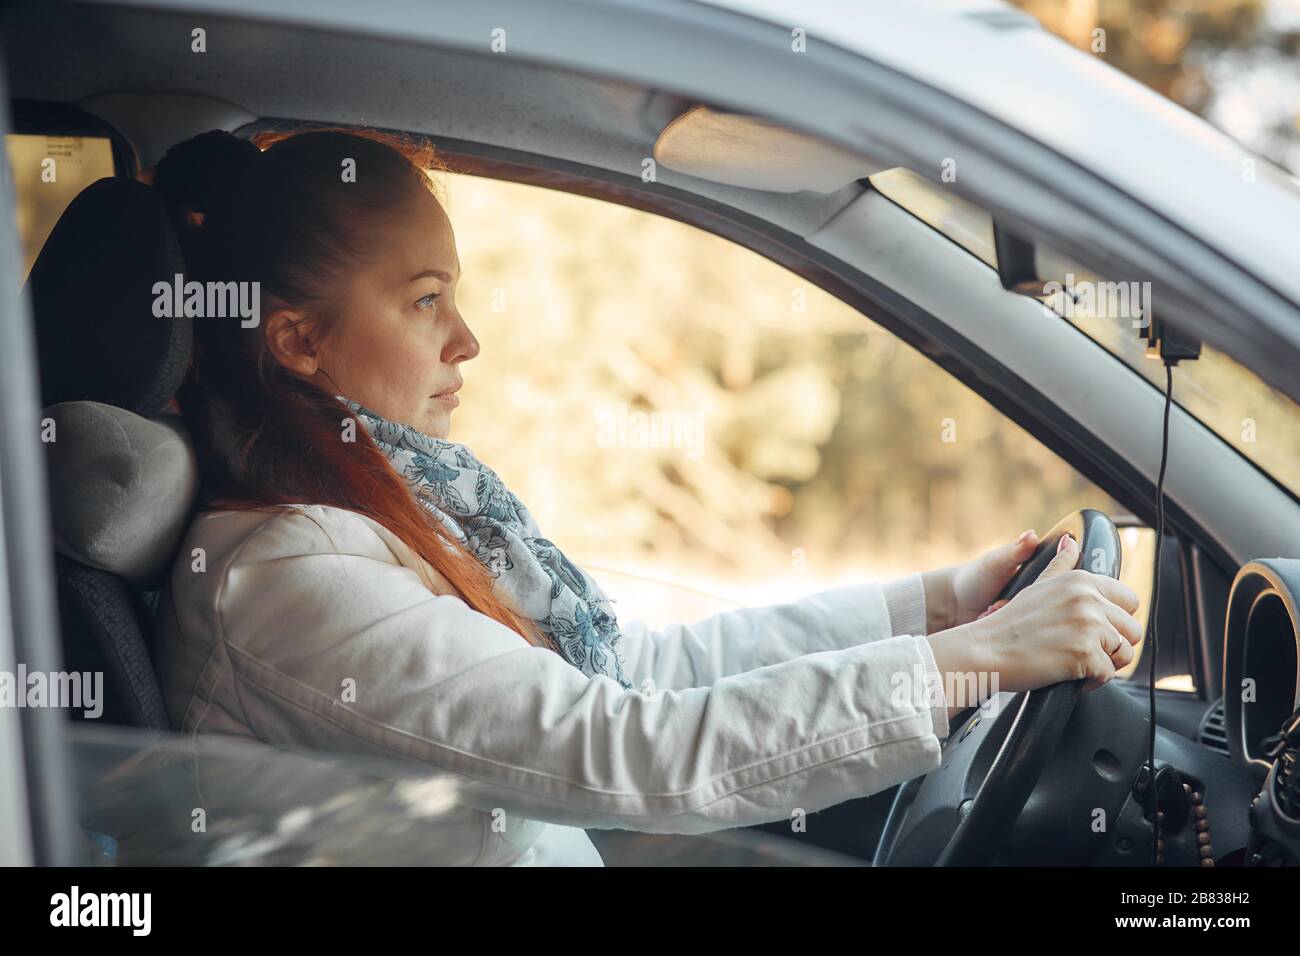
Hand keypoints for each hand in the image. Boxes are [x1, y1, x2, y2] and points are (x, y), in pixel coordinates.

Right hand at [926, 534, 1142, 715]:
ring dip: (1105, 663)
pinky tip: (1071, 676)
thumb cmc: (1008, 624)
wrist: (985, 651)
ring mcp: (1088, 626)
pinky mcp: (1085, 654)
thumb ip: (1060, 565)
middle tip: (1085, 650)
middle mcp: (1088, 599)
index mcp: (1080, 581)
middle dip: (1112, 645)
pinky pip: (1108, 675)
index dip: (1115, 620)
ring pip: (1125, 653)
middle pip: (1132, 629)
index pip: (1129, 601)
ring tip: (1078, 663)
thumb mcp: (1036, 585)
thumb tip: (1071, 542)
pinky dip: (1092, 681)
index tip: (1095, 630)